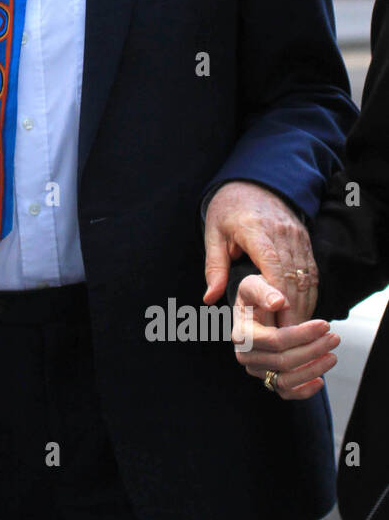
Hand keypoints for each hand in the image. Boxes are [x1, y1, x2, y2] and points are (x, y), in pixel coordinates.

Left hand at [203, 181, 316, 323]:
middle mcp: (281, 233)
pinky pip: (311, 271)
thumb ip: (214, 266)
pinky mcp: (305, 241)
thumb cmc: (228, 210)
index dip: (276, 290)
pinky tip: (304, 312)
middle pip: (292, 275)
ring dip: (303, 304)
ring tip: (296, 332)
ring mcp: (297, 236)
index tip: (277, 314)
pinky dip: (309, 293)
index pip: (271, 262)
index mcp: (255, 230)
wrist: (253, 183)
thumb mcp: (213, 234)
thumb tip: (209, 297)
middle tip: (286, 336)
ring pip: (306, 276)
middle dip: (292, 307)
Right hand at [231, 272, 338, 400]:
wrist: (254, 310)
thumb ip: (264, 291)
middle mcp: (246, 356)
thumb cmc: (256, 297)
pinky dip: (304, 391)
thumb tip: (278, 302)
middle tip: (335, 338)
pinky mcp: (267, 379)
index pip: (275, 341)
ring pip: (285, 380)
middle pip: (283, 361)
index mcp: (242, 334)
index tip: (325, 325)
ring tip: (332, 356)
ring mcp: (256, 370)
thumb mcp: (255, 284)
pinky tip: (320, 381)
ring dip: (313, 370)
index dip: (302, 335)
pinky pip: (285, 392)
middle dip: (313, 350)